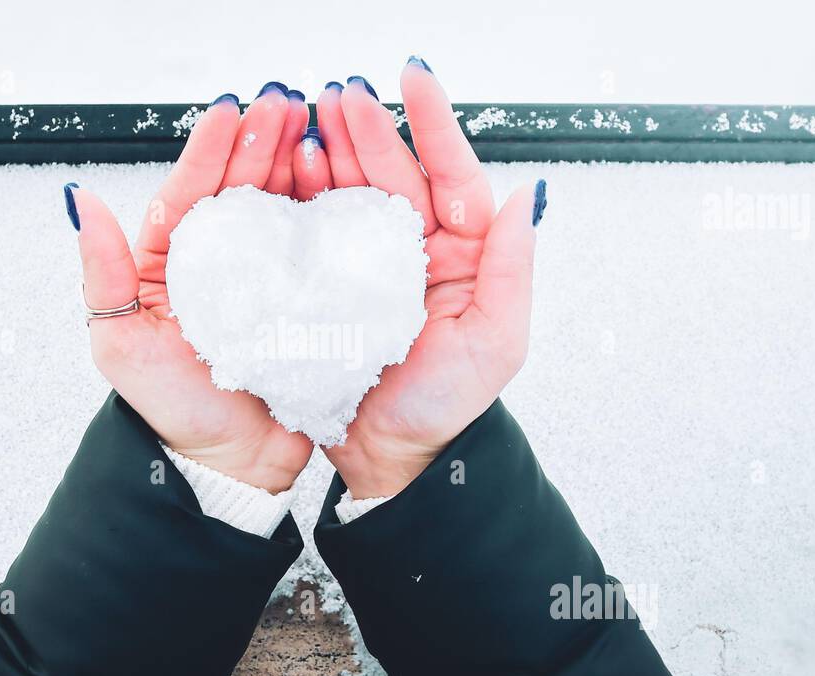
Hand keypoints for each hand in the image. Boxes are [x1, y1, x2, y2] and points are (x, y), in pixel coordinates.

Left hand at [67, 84, 313, 492]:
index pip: (191, 192)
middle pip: (240, 189)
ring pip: (281, 208)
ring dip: (298, 165)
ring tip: (316, 128)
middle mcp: (219, 265)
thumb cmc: (171, 409)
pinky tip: (344, 183)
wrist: (229, 465)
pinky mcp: (304, 302)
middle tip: (284, 102)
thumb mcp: (121, 342)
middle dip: (261, 141)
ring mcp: (265, 281)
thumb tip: (80, 203)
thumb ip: (103, 273)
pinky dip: (329, 213)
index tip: (231, 111)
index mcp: (171, 264)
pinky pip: (316, 249)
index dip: (211, 150)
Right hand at [299, 61, 542, 497]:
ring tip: (308, 123)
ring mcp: (366, 265)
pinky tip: (288, 171)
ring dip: (330, 152)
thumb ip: (511, 267)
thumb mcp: (496, 339)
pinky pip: (313, 230)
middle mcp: (412, 250)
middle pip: (392, 173)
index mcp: (458, 254)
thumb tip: (526, 194)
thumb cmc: (446, 406)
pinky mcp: (326, 285)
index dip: (434, 124)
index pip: (450, 173)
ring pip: (349, 192)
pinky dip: (300, 197)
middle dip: (368, 128)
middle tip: (340, 94)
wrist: (391, 458)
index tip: (414, 78)